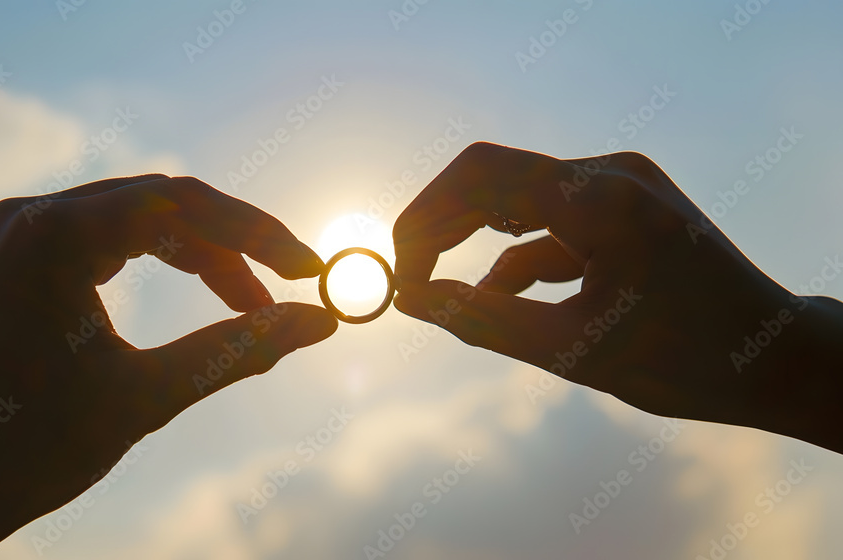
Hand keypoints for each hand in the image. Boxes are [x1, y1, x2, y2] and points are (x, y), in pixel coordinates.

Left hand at [0, 175, 336, 557]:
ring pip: (140, 220)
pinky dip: (161, 261)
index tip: (310, 268)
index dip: (257, 232)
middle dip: (233, 247)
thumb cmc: (32, 447)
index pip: (181, 203)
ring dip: (202, 256)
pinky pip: (110, 237)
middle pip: (162, 204)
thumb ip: (239, 350)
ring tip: (250, 304)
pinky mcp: (21, 255)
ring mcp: (20, 232)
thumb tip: (322, 323)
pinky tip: (202, 288)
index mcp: (52, 235)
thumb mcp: (148, 396)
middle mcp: (30, 216)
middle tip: (289, 289)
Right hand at [392, 142, 842, 452]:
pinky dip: (518, 256)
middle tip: (409, 282)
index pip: (481, 174)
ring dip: (477, 246)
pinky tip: (499, 299)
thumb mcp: (571, 351)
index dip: (423, 216)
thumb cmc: (686, 362)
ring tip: (449, 300)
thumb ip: (481, 321)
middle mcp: (610, 174)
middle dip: (441, 230)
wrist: (773, 359)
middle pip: (493, 178)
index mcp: (602, 201)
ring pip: (517, 200)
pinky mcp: (624, 204)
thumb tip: (410, 301)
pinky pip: (550, 220)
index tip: (399, 270)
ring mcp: (620, 184)